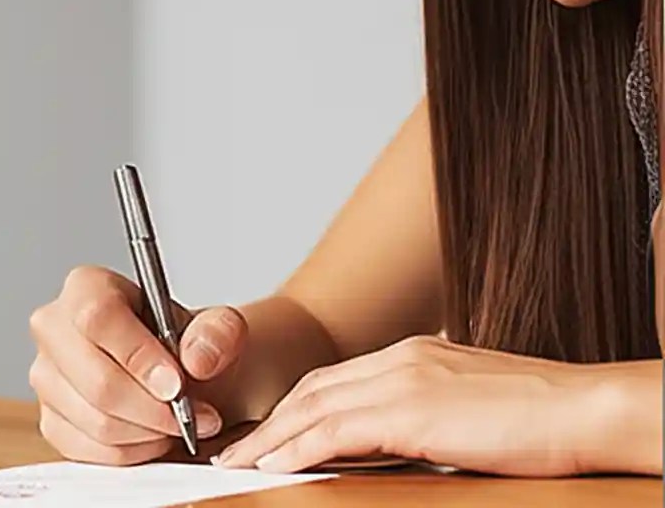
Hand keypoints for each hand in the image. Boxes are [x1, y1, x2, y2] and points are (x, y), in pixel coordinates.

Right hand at [28, 265, 247, 464]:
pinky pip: (90, 450)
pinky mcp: (49, 418)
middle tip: (192, 415)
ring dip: (149, 433)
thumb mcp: (214, 326)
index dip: (140, 357)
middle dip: (155, 409)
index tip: (177, 384)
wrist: (168, 371)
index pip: (99, 319)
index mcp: (86, 288)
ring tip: (178, 422)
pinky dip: (131, 452)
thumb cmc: (180, 342)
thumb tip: (197, 360)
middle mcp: (54, 328)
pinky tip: (152, 434)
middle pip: (97, 381)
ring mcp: (45, 376)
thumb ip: (218, 333)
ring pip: (97, 422)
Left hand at [214, 335, 595, 476]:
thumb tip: (396, 441)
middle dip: (271, 423)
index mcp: (413, 355)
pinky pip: (336, 430)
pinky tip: (275, 466)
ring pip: (314, 407)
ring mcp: (404, 379)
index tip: (267, 433)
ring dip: (271, 437)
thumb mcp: (468, 407)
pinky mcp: (412, 410)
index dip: (293, 409)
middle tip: (233, 449)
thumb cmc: (542, 417)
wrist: (588, 408)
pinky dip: (298, 447)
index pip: (334, 381)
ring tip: (238, 462)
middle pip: (313, 389)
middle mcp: (400, 359)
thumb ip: (425, 414)